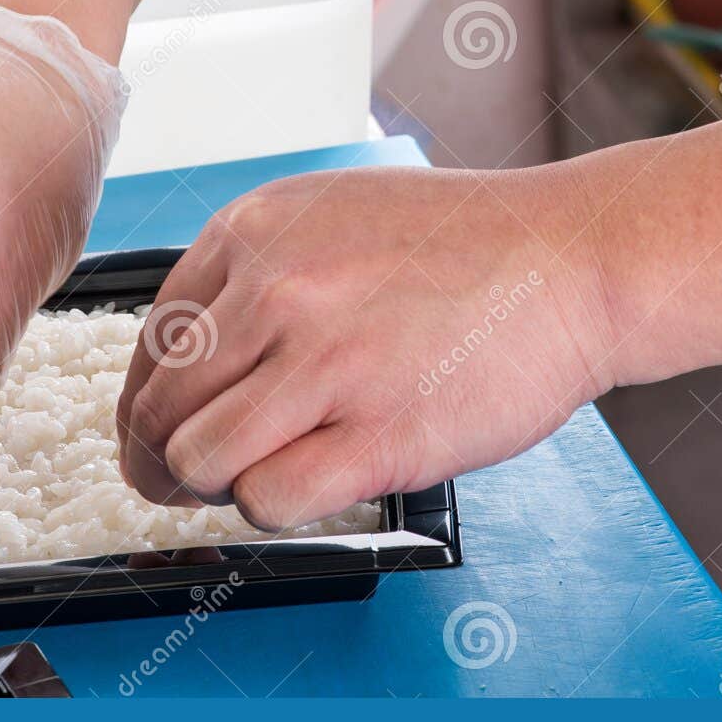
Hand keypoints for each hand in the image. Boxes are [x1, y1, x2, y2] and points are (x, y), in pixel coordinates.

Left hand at [115, 119, 721, 528]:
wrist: (573, 258)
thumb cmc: (469, 243)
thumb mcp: (335, 214)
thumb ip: (257, 272)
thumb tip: (194, 355)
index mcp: (255, 231)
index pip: (150, 339)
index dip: (148, 399)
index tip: (160, 428)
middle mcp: (275, 290)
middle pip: (160, 407)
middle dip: (161, 458)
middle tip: (181, 481)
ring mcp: (325, 361)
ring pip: (198, 460)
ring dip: (215, 487)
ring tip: (254, 480)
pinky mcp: (377, 432)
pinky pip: (268, 499)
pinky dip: (275, 507)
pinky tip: (311, 484)